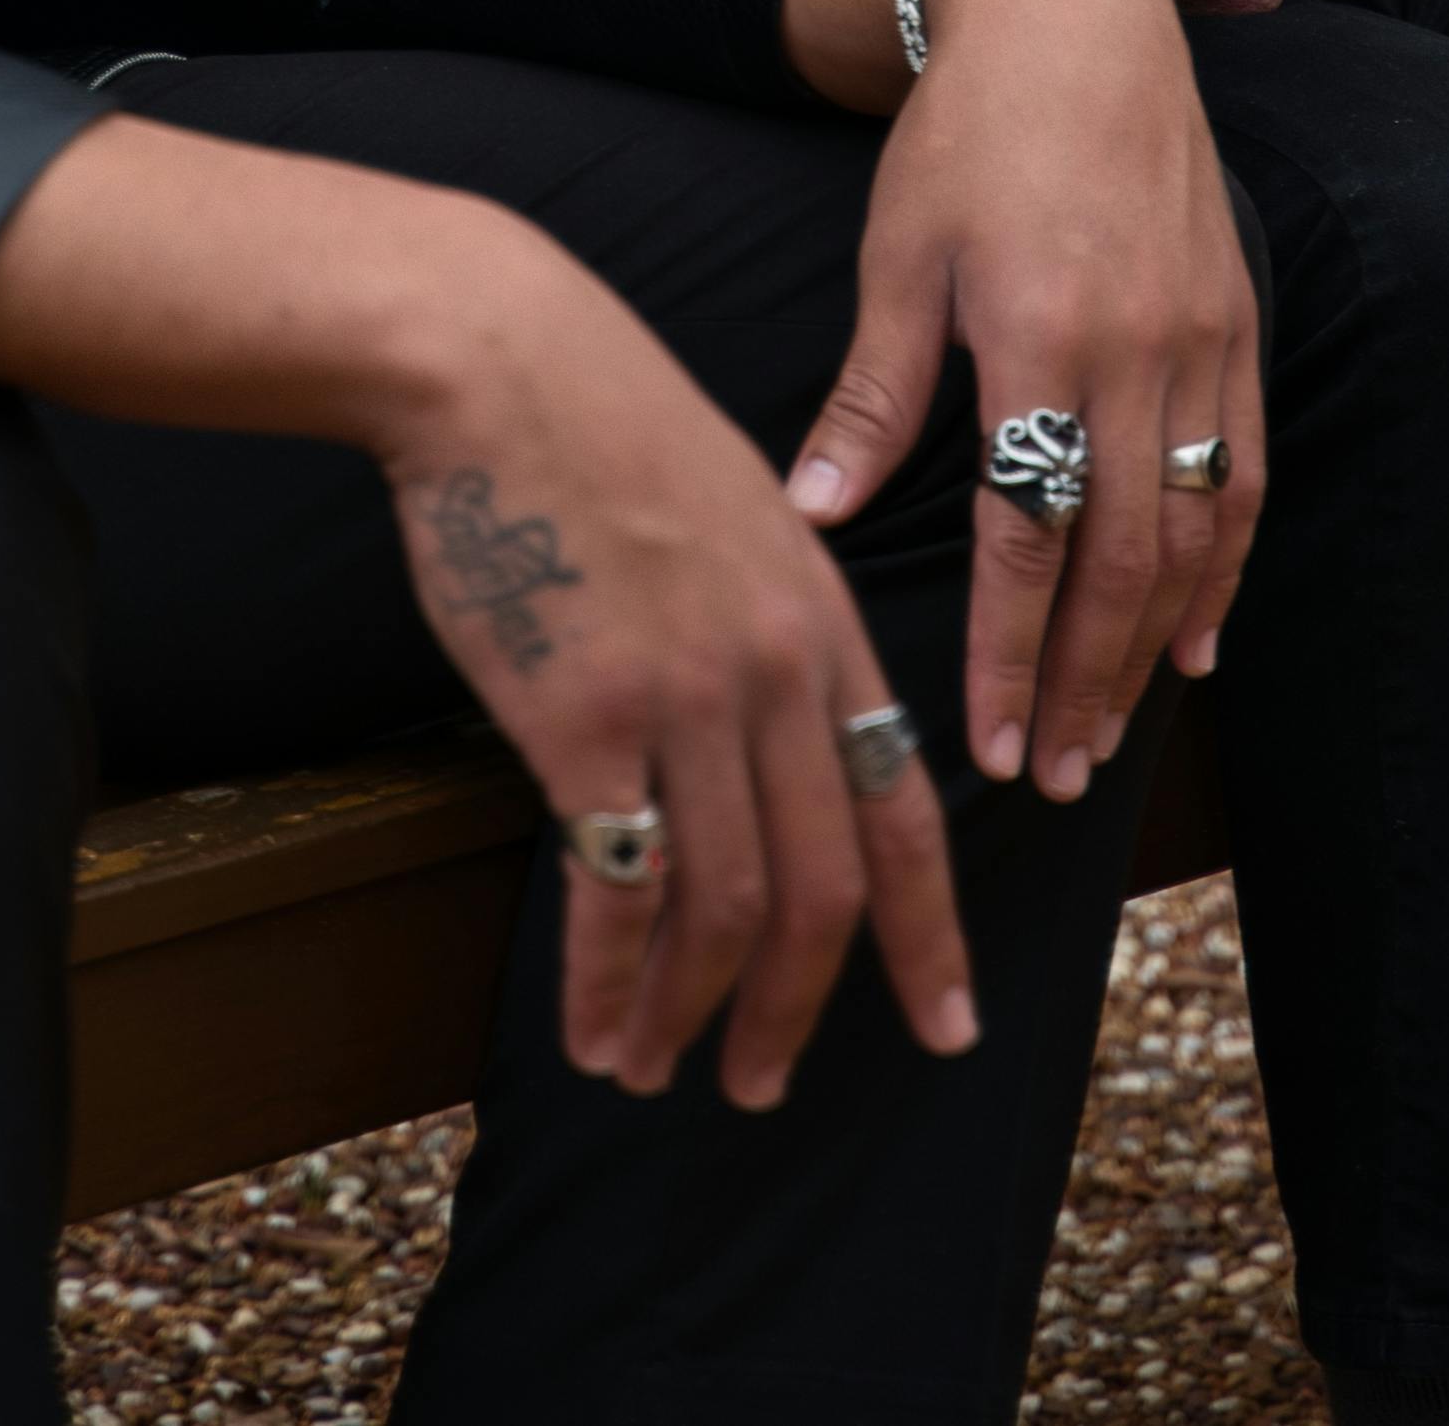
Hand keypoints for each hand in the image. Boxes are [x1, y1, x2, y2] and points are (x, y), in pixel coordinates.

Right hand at [386, 238, 978, 1111]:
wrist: (501, 364)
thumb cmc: (604, 428)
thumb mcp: (742, 510)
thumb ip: (774, 624)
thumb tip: (774, 731)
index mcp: (821, 621)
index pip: (902, 807)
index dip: (927, 931)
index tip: (947, 1022)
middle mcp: (773, 671)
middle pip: (820, 886)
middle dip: (796, 1008)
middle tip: (759, 1084)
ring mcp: (684, 697)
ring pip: (723, 906)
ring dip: (691, 1011)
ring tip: (653, 1067)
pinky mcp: (584, 716)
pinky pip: (615, 888)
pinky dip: (609, 981)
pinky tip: (592, 1030)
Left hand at [782, 0, 1261, 806]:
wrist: (1076, 14)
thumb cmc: (966, 133)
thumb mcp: (898, 257)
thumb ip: (871, 399)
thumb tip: (812, 519)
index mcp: (1038, 341)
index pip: (1028, 539)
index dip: (1008, 653)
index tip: (986, 745)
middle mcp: (1134, 353)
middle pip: (1120, 562)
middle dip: (1082, 683)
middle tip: (1048, 775)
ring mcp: (1199, 340)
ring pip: (1190, 534)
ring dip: (1152, 647)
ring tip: (1108, 731)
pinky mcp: (1235, 321)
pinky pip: (1241, 470)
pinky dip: (1227, 565)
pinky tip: (1201, 638)